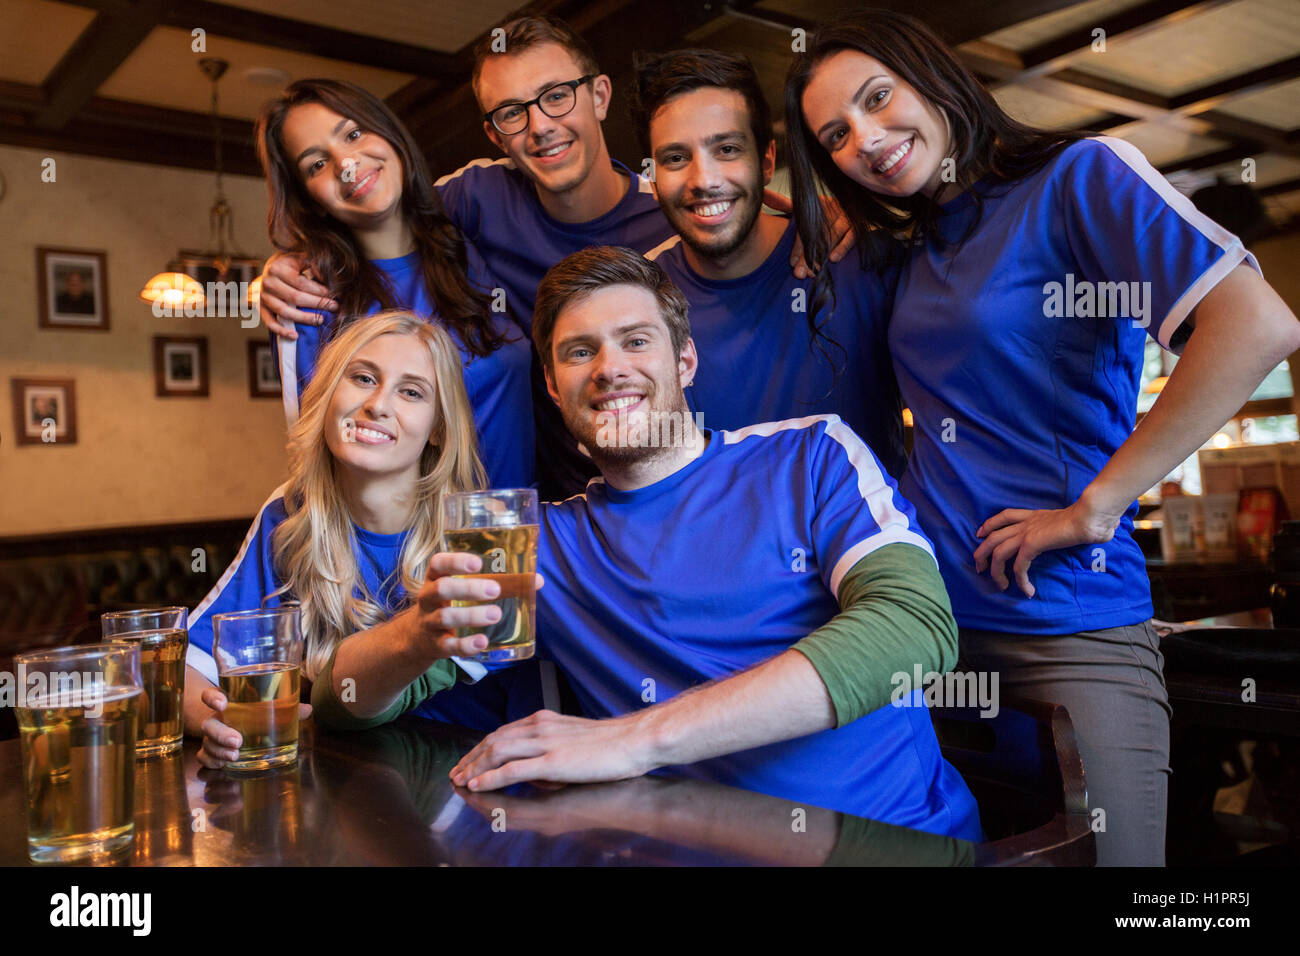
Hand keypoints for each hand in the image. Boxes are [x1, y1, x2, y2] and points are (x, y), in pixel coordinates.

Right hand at [196, 685, 311, 769]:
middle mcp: (216, 718)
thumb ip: (288, 708)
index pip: (210, 695)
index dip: (212, 698)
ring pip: (206, 743)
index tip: (222, 703)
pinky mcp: (211, 752)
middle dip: (220, 733)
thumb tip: (309, 709)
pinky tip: (224, 766)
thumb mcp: (272, 709)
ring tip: (235, 756)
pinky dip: (213, 763)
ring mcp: (211, 736)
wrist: (238, 726)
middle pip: (209, 724)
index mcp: (228, 702)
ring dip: (218, 751)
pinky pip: (204, 758)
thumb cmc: (256, 714)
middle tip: (238, 741)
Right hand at [259, 252, 337, 337]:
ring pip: (284, 312)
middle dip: (316, 303)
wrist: (271, 270)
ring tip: (320, 320)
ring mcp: (263, 297)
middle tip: (334, 307)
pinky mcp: (261, 309)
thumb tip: (326, 275)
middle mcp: (268, 283)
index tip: (333, 294)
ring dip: (303, 318)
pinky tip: (295, 336)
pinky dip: (281, 331)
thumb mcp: (300, 257)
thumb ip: (313, 262)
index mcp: (277, 268)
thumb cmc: (290, 265)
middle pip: (295, 298)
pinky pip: (270, 323)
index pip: (301, 283)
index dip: (318, 290)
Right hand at [415, 552, 544, 658]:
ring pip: (445, 617)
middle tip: (494, 590)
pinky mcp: (436, 645)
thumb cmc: (451, 604)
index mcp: (436, 578)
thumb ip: (500, 583)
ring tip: (495, 614)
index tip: (477, 563)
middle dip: (468, 588)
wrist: (418, 638)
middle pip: (441, 589)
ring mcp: (430, 622)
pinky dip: (466, 645)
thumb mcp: (463, 590)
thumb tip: (537, 580)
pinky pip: (449, 646)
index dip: (455, 561)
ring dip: (471, 615)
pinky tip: (482, 642)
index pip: (438, 564)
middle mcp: (429, 598)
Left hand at [448, 709, 652, 791]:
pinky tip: (477, 785)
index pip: (501, 732)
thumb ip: (548, 749)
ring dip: (474, 767)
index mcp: (543, 720)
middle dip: (470, 758)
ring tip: (459, 781)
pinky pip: (513, 769)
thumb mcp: (571, 739)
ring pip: (497, 752)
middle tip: (455, 773)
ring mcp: (545, 743)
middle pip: (493, 740)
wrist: (633, 740)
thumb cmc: (609, 743)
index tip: (467, 761)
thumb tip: (530, 770)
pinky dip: (490, 777)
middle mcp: (539, 726)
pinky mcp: (553, 761)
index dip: (480, 748)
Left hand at [762, 190, 854, 278]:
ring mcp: (846, 215)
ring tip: (814, 271)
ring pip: (832, 236)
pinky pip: (852, 235)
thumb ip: (785, 203)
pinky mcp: (861, 223)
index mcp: (816, 205)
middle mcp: (831, 208)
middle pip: (817, 234)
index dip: (798, 246)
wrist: (861, 204)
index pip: (804, 226)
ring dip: (822, 254)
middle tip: (800, 273)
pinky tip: (833, 258)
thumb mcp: (807, 206)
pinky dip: (843, 246)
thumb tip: (765, 195)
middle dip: (807, 255)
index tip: (792, 263)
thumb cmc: (828, 211)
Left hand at [973, 497, 1122, 597]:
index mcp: (1032, 515)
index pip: (1004, 516)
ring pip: (998, 553)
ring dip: (996, 572)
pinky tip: (1028, 591)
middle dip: (982, 553)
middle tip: (980, 568)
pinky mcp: (1031, 544)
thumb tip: (1073, 535)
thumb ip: (1062, 528)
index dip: (989, 525)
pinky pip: (1019, 566)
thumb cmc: (1087, 519)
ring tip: (1001, 586)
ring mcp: (1026, 533)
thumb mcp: (1067, 522)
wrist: (1089, 517)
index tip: (980, 534)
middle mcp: (1025, 523)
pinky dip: (1020, 581)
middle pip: (992, 536)